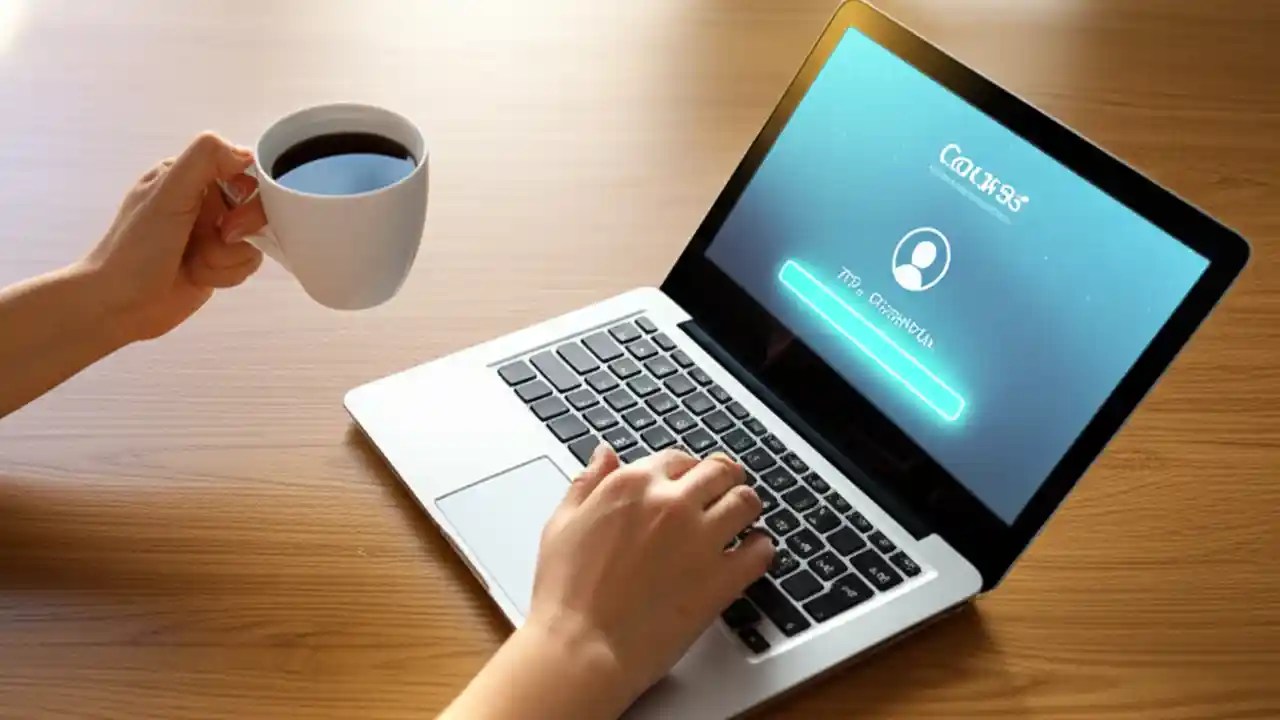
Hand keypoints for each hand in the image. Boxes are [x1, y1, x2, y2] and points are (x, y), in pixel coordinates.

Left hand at [81, 132, 267, 342]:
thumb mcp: (167, 194)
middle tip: (221, 237)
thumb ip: (205, 160)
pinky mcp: (219, 263)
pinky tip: (200, 277)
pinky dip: (227, 274)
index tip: (231, 210)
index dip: (249, 191)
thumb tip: (246, 153)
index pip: (242, 168)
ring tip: (197, 264)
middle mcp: (202, 201)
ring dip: (228, 257)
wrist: (119, 306)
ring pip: (255, 238)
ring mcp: (211, 234)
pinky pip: (248, 262)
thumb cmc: (137, 249)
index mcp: (187, 175)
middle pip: (255, 205)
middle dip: (241, 228)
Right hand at [528, 446, 773, 707]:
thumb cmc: (565, 594)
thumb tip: (604, 455)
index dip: (686, 472)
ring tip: (740, 523)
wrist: (581, 648)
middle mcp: (671, 503)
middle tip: (723, 496)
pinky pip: (761, 550)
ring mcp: (700, 539)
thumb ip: (587, 484)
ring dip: (745, 509)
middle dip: (723, 481)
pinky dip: (761, 549)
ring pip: (747, 501)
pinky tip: (749, 555)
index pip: (679, 459)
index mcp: (632, 485)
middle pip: (721, 471)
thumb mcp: (562, 525)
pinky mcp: (721, 578)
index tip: (689, 486)